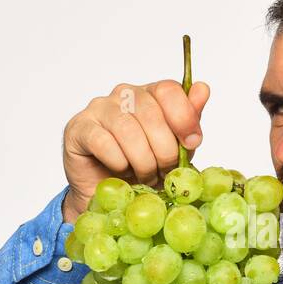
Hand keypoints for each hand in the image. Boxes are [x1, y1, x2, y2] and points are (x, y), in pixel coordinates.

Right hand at [61, 79, 209, 221]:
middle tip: (165, 172)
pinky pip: (103, 142)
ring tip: (145, 176)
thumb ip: (188, 119)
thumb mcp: (175, 147)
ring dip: (142, 161)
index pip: (169, 90)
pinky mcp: (79, 128)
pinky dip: (118, 162)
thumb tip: (203, 89)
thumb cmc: (143, 167)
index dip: (184, 118)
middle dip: (164, 150)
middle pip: (151, 113)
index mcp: (150, 94)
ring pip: (128, 130)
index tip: (192, 144)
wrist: (110, 194)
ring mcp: (99, 108)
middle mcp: (124, 94)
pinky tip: (121, 171)